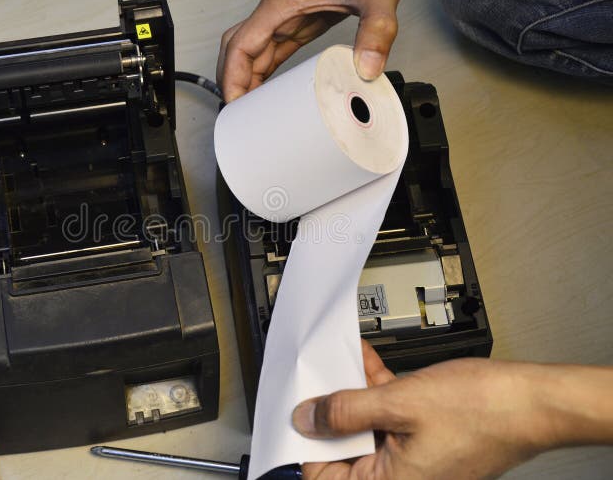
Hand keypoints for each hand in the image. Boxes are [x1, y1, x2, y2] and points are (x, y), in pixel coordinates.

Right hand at [217, 0, 417, 101]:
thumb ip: (376, 32)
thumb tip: (366, 69)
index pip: (241, 43)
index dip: (233, 76)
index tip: (234, 101)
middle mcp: (279, 6)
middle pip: (238, 48)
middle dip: (233, 80)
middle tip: (238, 113)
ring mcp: (286, 12)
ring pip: (252, 49)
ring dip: (246, 78)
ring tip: (249, 109)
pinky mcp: (298, 19)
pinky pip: (271, 48)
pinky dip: (263, 70)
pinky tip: (266, 89)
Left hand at [291, 341, 612, 478]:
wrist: (533, 401)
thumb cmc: (484, 411)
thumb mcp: (399, 402)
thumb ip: (347, 410)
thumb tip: (308, 418)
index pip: (325, 476)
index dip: (307, 442)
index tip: (297, 412)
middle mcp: (401, 478)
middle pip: (344, 448)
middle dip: (329, 410)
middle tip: (317, 378)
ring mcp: (413, 458)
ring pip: (365, 427)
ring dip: (352, 392)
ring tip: (339, 361)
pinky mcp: (424, 437)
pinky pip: (388, 415)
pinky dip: (376, 389)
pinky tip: (366, 361)